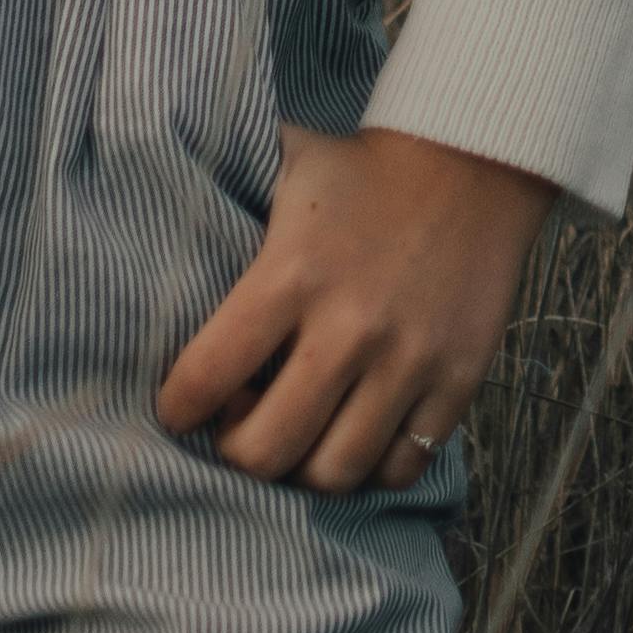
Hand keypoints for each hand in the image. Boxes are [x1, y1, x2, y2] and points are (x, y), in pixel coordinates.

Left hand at [154, 123, 554, 494]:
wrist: (471, 161)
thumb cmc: (363, 166)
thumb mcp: (286, 165)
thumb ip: (229, 195)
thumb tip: (160, 201)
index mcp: (291, 273)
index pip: (210, 371)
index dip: (179, 406)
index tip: (175, 410)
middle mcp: (347, 328)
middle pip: (268, 448)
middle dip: (236, 454)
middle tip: (234, 431)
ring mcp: (407, 362)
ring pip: (335, 471)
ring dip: (302, 467)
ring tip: (294, 437)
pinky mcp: (457, 382)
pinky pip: (401, 466)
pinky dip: (370, 467)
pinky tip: (353, 434)